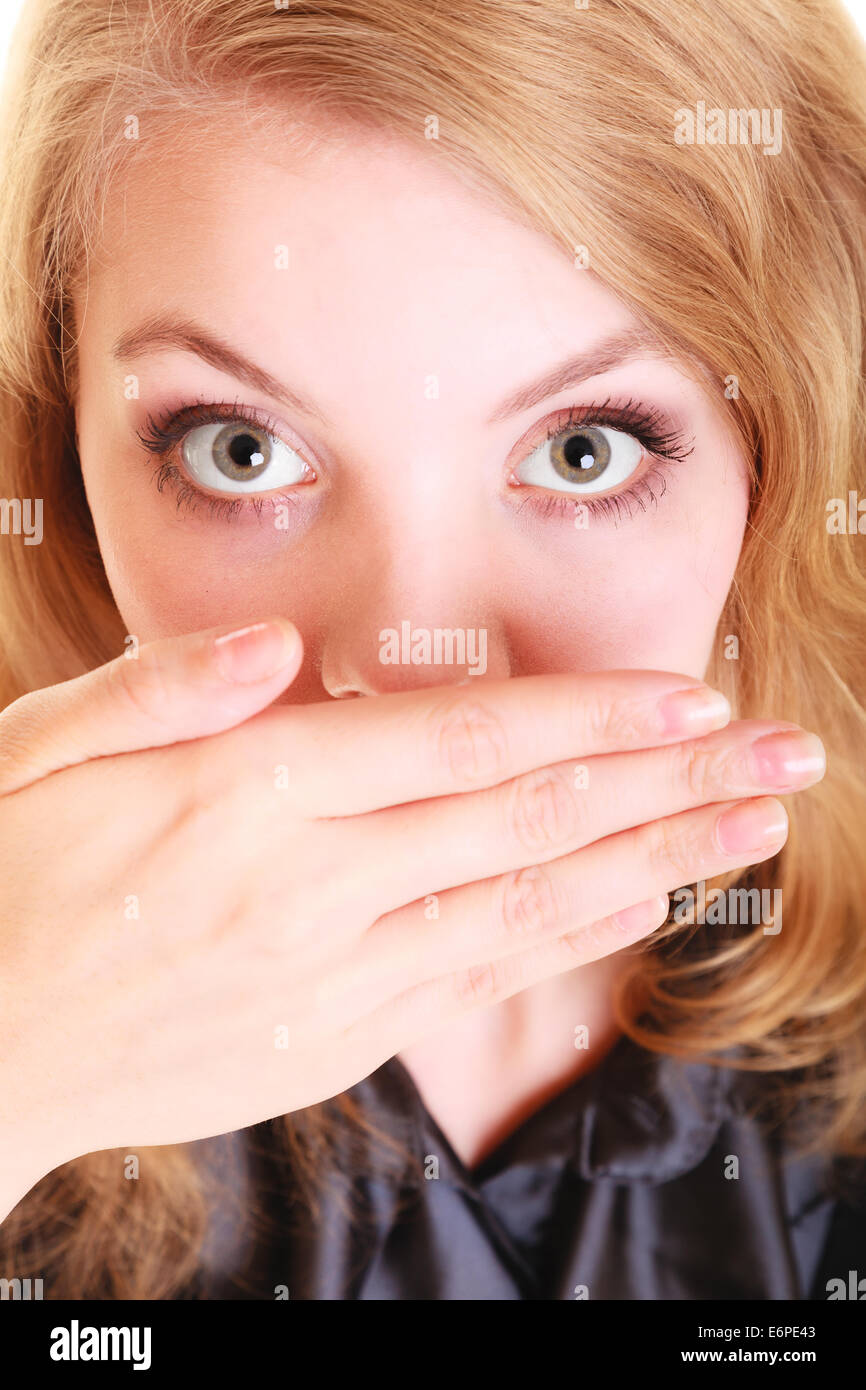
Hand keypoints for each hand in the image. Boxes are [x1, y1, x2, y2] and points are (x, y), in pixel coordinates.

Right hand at [0, 617, 823, 1209]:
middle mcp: (311, 884)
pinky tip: (640, 903)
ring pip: (528, 906)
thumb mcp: (32, 751)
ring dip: (656, 861)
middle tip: (783, 754)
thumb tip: (277, 647)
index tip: (689, 698)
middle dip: (669, 784)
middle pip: (527, 821)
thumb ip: (162, 689)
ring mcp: (332, 973)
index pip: (457, 741)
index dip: (586, 718)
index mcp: (245, 793)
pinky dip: (571, 935)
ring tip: (755, 828)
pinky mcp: (334, 1037)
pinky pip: (479, 975)